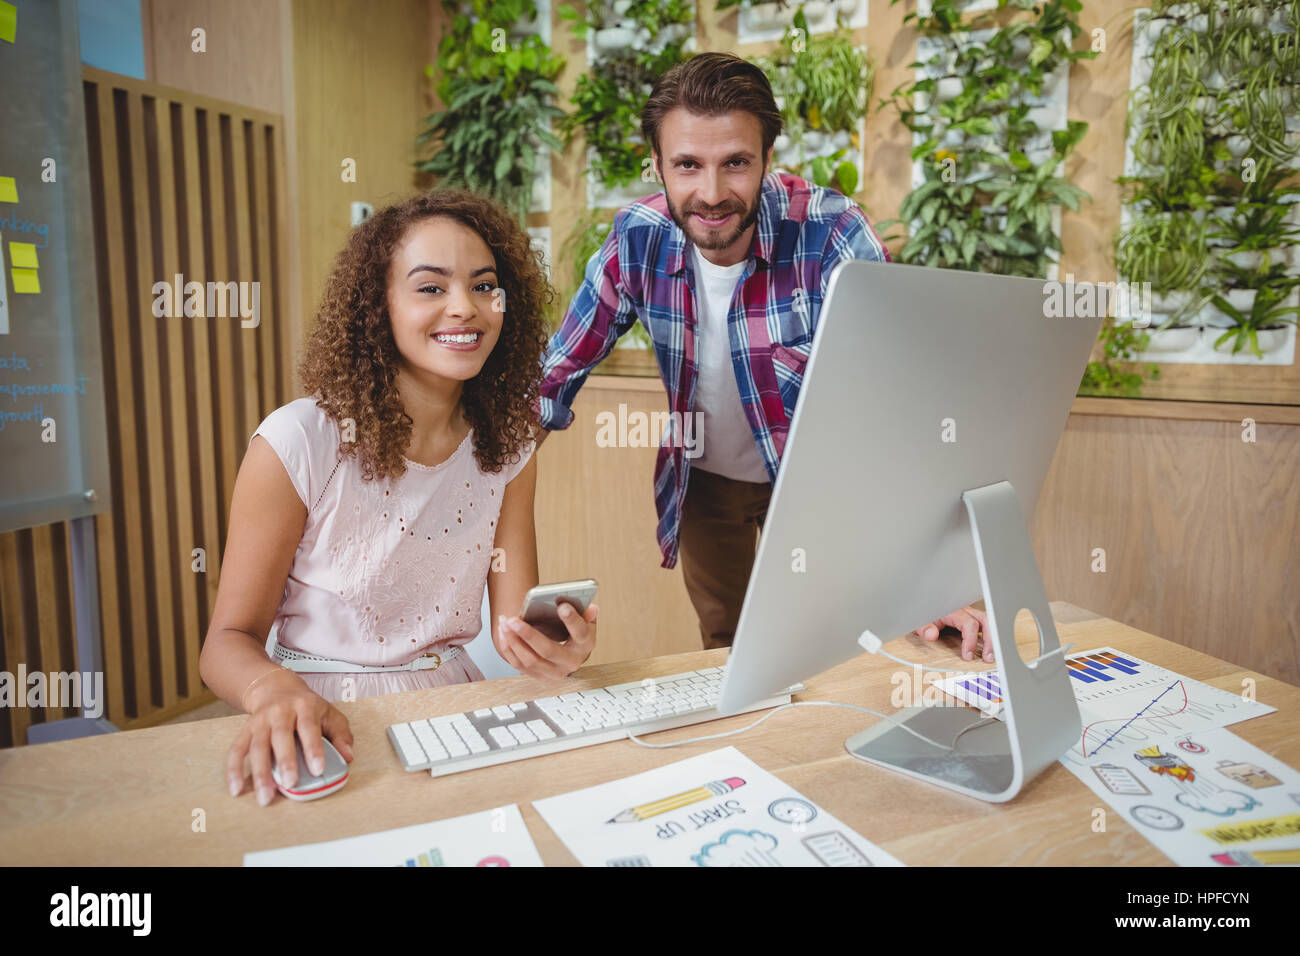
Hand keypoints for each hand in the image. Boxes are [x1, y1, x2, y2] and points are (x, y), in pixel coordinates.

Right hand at [226, 668, 354, 805]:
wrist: (276, 688)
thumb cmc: (306, 706)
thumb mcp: (329, 713)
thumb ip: (341, 734)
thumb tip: (348, 756)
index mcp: (305, 706)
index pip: (309, 728)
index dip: (313, 749)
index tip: (318, 769)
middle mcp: (280, 712)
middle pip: (280, 737)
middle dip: (285, 762)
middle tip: (290, 784)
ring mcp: (260, 721)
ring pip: (257, 747)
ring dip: (260, 772)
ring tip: (265, 796)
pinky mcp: (245, 730)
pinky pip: (237, 750)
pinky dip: (234, 770)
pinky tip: (237, 788)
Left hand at [495, 602, 597, 678]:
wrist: (571, 656)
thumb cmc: (576, 635)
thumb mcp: (586, 622)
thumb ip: (587, 614)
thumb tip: (593, 607)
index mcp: (585, 644)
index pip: (579, 632)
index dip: (571, 620)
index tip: (562, 606)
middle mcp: (570, 662)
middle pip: (548, 650)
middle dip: (529, 635)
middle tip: (514, 620)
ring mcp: (554, 672)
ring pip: (530, 660)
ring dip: (514, 641)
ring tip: (505, 624)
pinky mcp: (539, 676)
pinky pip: (519, 665)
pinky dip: (509, 649)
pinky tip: (503, 634)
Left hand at [914, 606, 991, 662]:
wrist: (922, 604)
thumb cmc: (924, 613)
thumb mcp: (919, 621)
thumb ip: (924, 628)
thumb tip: (931, 635)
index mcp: (954, 611)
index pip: (970, 624)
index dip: (971, 641)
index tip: (968, 656)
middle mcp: (965, 611)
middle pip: (986, 620)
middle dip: (990, 640)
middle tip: (988, 657)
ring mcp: (969, 614)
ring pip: (988, 622)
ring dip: (992, 639)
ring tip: (991, 656)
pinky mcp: (971, 619)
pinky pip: (985, 626)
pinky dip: (989, 637)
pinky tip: (988, 650)